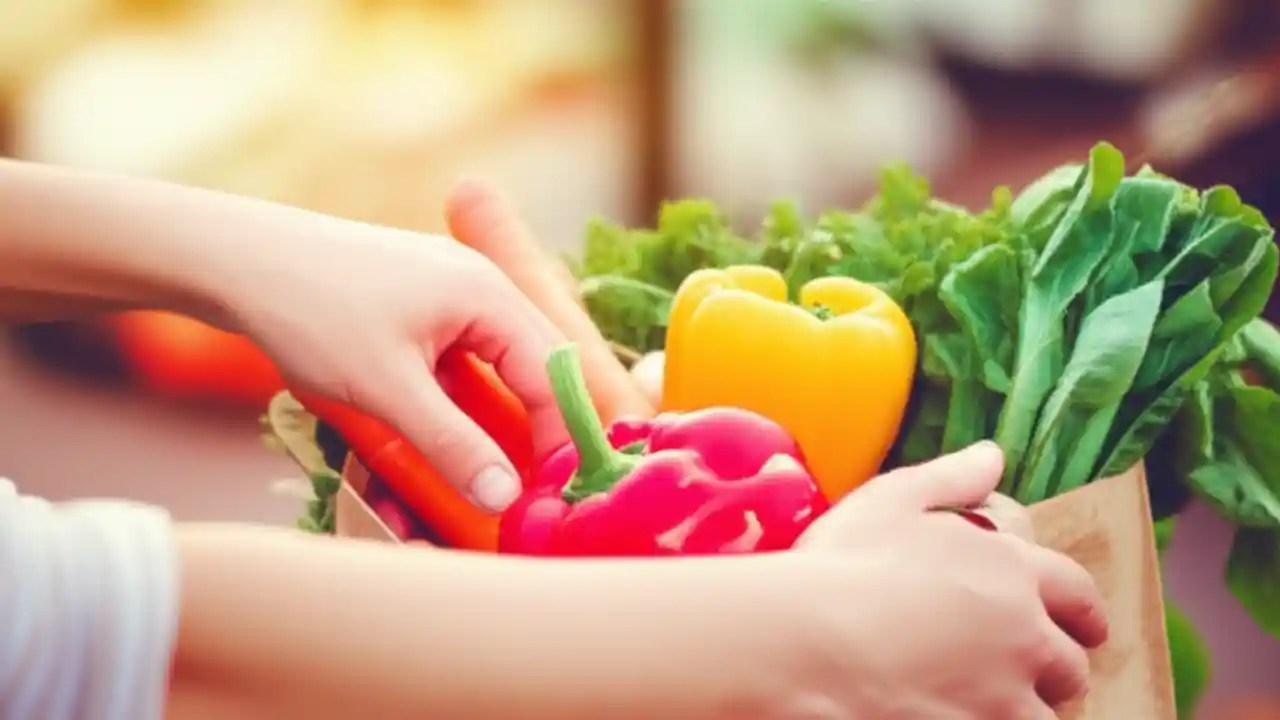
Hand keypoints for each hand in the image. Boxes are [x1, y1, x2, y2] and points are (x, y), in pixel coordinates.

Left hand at [220, 190, 568, 511]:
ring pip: (500, 353)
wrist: (233, 259)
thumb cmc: (311, 314)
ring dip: (503, 406)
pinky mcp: (417, 293)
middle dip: (539, 421)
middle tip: (533, 484)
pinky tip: (447, 420)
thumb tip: (507, 499)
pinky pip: (465, 345)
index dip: (558, 434)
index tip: (550, 491)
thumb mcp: (387, 390)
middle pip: (536, 358)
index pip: (553, 371)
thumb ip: (453, 445)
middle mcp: (478, 278)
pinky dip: (468, 387)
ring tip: (497, 462)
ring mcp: (447, 281)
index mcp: (486, 292)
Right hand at [774, 442, 1106, 718]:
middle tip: (1030, 672)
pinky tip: (962, 715)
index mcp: (1009, 568)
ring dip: (1026, 708)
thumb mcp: (891, 500)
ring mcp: (1006, 695)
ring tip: (993, 704)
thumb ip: (951, 477)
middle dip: (1052, 668)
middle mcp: (1023, 632)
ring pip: (1046, 714)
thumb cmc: (841, 566)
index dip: (1082, 613)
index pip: (1077, 593)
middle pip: (1069, 664)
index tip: (1084, 627)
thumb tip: (992, 456)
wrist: (806, 644)